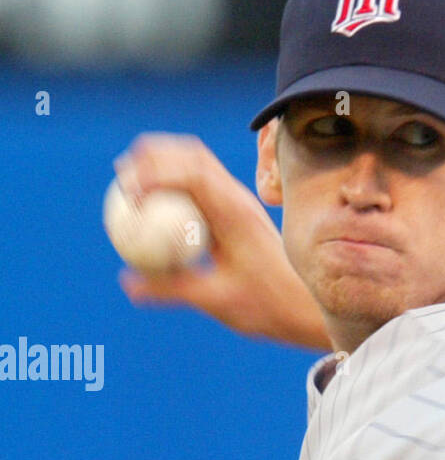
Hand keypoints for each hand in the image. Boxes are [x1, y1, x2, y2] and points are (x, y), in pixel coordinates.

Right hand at [112, 133, 331, 348]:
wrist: (307, 303)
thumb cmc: (268, 305)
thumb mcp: (217, 301)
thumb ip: (172, 289)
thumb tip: (128, 284)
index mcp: (235, 213)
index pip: (191, 174)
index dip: (154, 174)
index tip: (127, 192)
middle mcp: (238, 198)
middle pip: (191, 155)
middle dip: (152, 156)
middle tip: (121, 174)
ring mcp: (239, 200)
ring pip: (197, 163)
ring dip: (164, 163)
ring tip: (132, 179)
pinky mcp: (237, 209)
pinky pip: (201, 184)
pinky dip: (176, 183)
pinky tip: (156, 204)